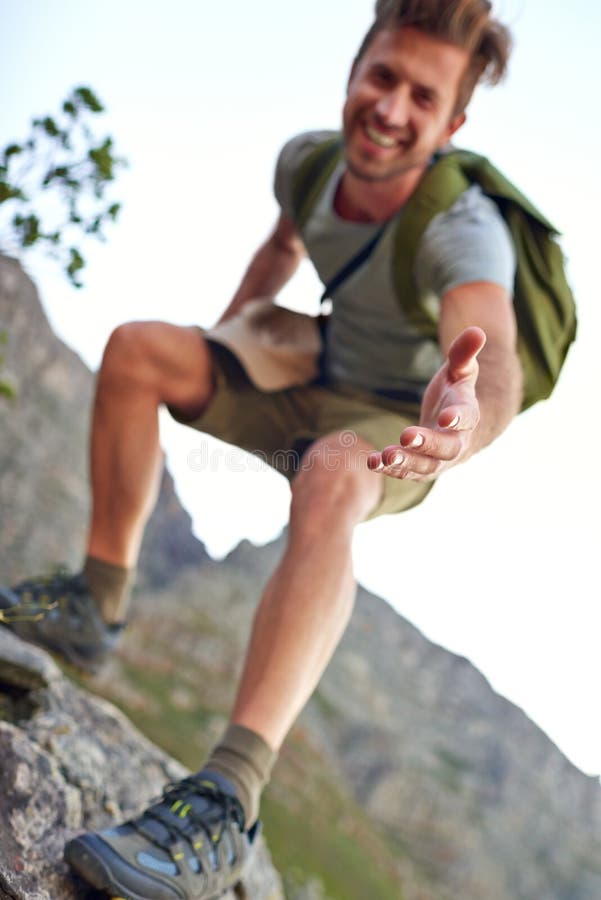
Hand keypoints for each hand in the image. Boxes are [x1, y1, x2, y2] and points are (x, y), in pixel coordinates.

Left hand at [367, 326, 485, 481]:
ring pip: (425, 466)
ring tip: (384, 456)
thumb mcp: (460, 370)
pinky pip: (406, 471)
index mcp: (468, 415)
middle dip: (426, 444)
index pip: (467, 418)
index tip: (446, 417)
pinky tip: (371, 461)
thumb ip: (464, 353)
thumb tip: (476, 330)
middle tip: (406, 436)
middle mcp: (457, 442)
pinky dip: (389, 469)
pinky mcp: (420, 466)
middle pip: (446, 448)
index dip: (458, 417)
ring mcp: (439, 458)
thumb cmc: (456, 391)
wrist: (457, 425)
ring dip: (405, 462)